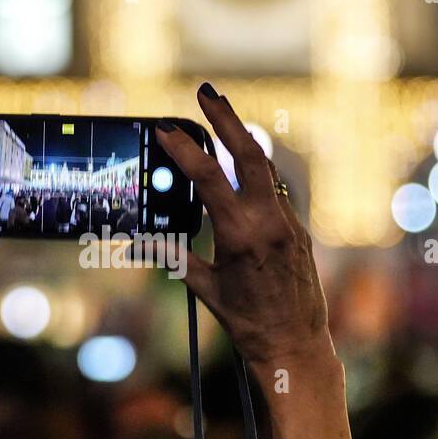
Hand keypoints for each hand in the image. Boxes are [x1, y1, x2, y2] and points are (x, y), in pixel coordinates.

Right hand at [156, 84, 351, 438]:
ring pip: (267, 169)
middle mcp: (271, 223)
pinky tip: (241, 165)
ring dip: (243, 141)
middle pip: (251, 154)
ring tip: (221, 118)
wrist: (295, 346)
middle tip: (205, 92)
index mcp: (243, 236)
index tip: (165, 130)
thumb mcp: (205, 289)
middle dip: (227, 119)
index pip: (211, 179)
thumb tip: (138, 242)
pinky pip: (276, 191)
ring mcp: (290, 224)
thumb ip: (173, 258)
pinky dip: (256, 173)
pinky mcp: (299, 231)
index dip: (185, 151)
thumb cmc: (246, 323)